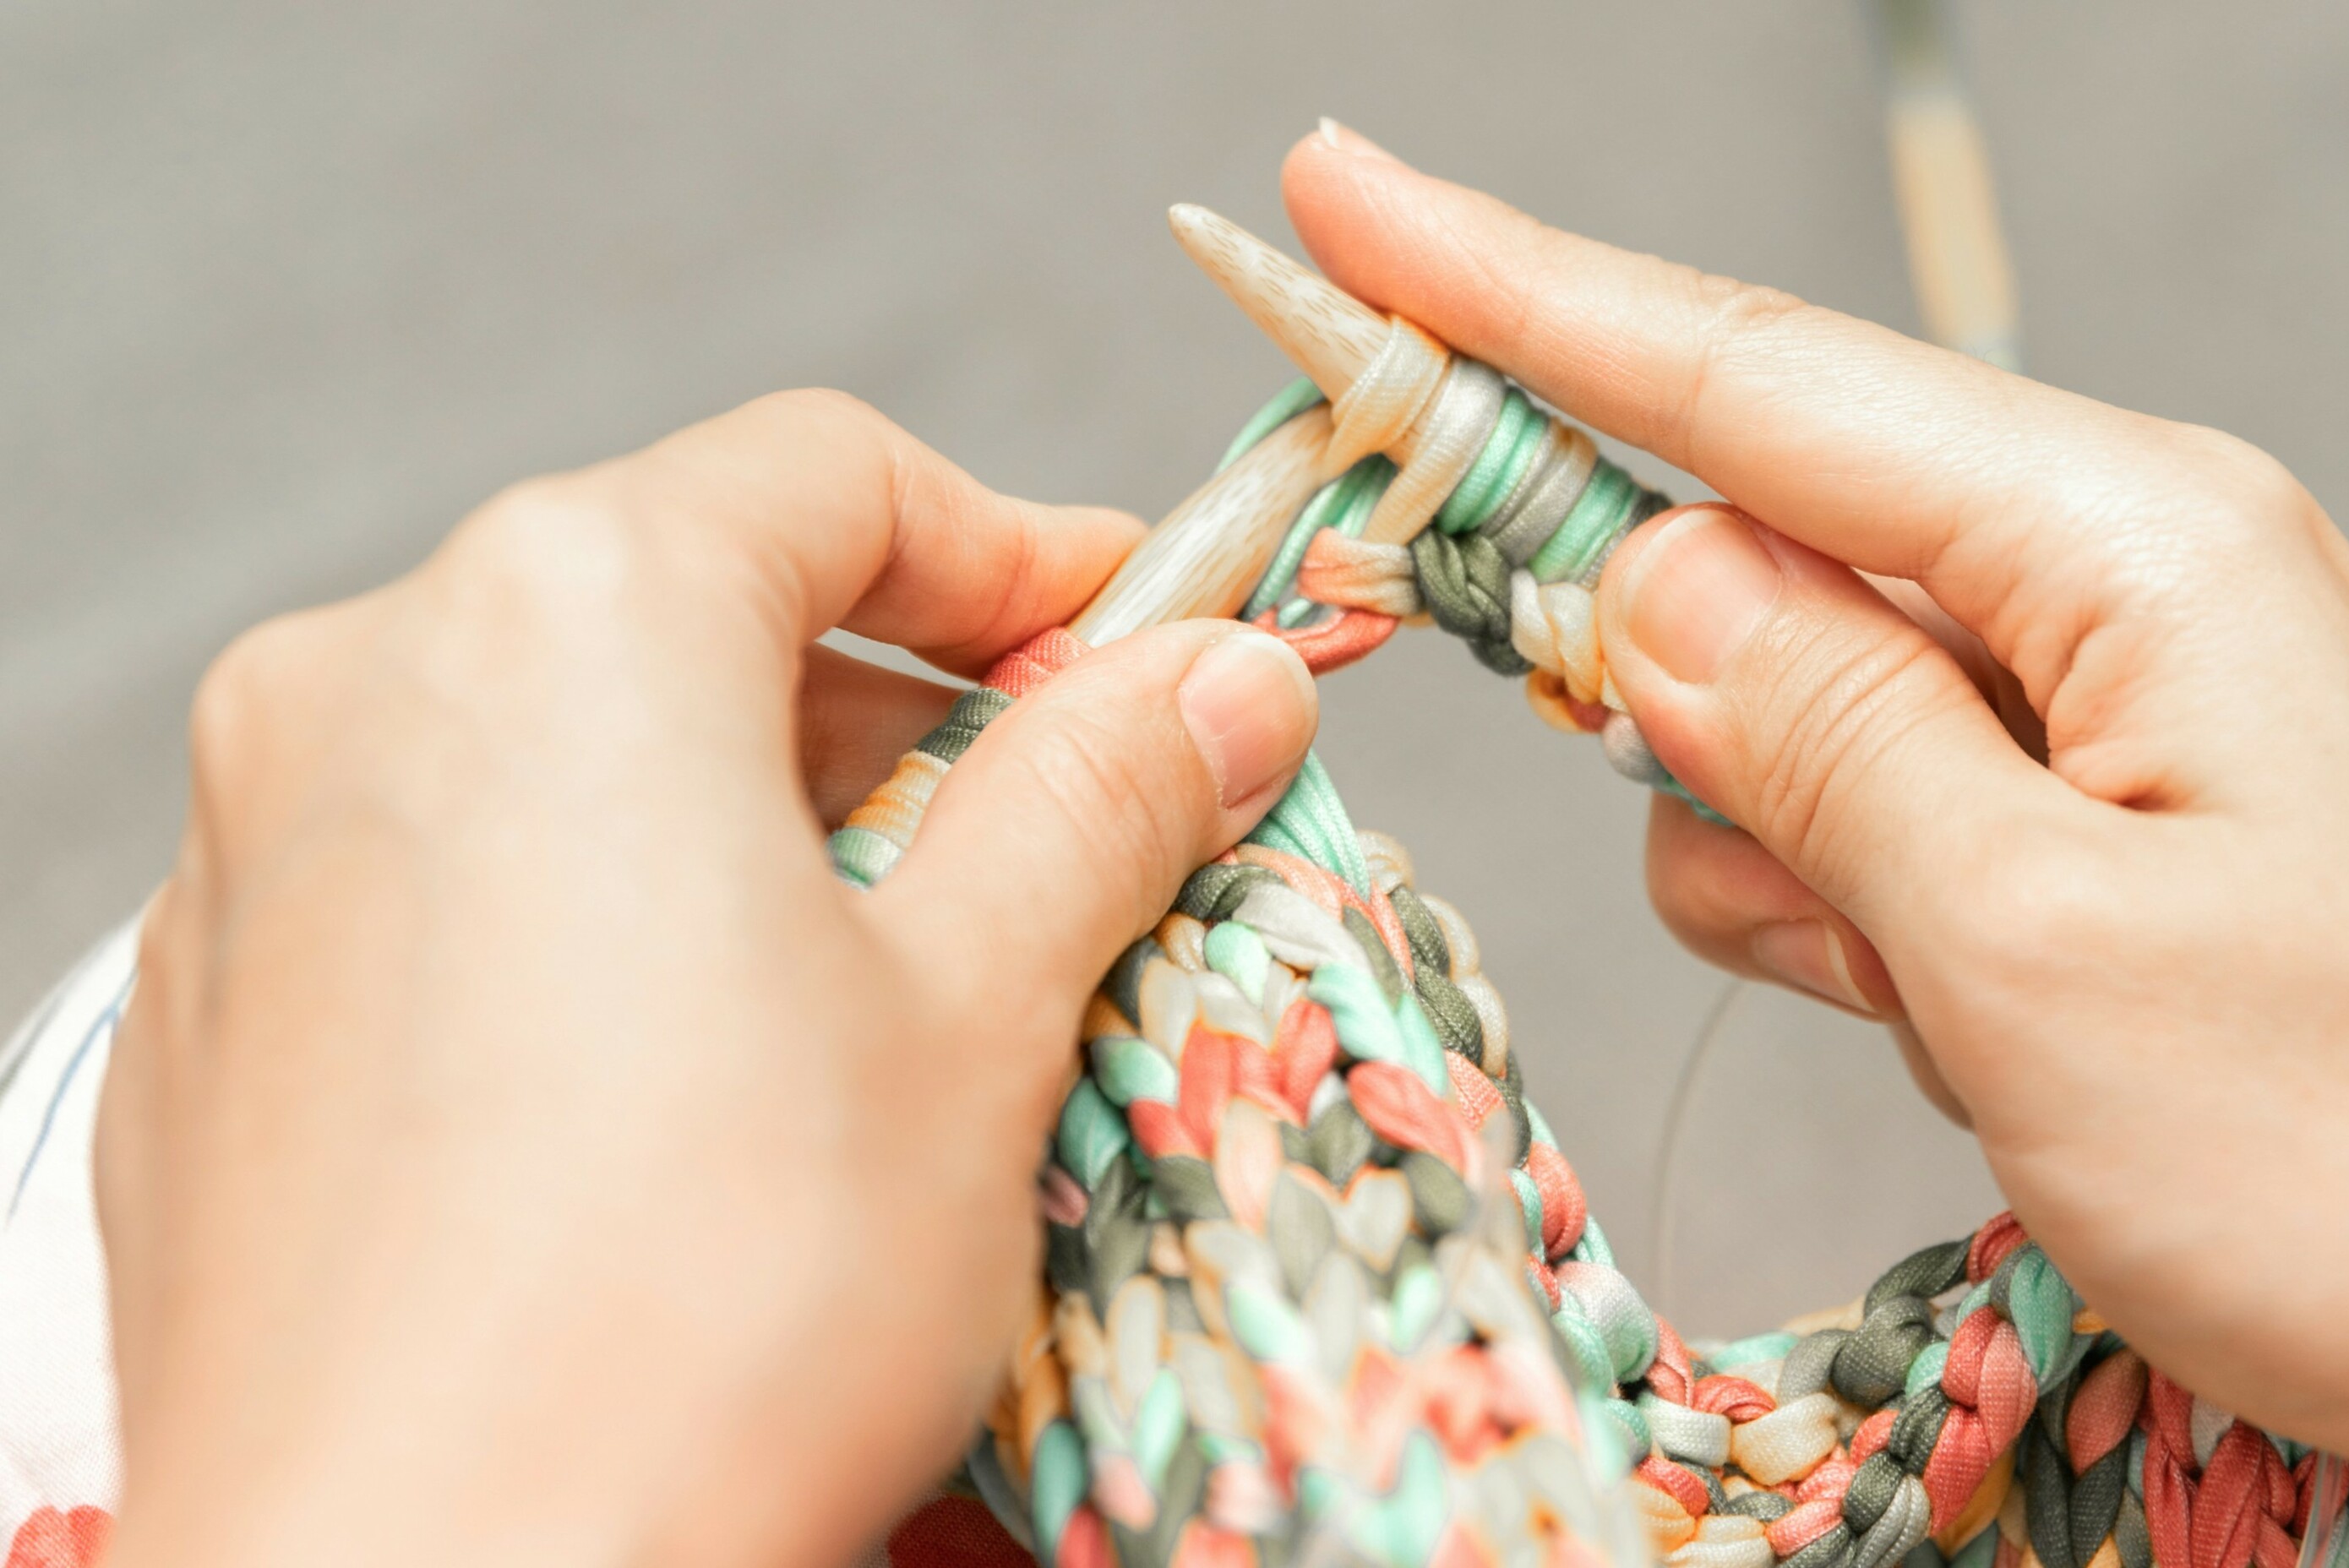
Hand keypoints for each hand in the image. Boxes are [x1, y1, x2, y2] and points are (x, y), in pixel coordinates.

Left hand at [95, 391, 1317, 1567]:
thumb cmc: (703, 1311)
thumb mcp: (975, 1017)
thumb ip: (1098, 797)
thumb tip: (1218, 683)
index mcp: (562, 618)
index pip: (833, 477)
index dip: (1023, 552)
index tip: (1139, 646)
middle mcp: (363, 689)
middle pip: (691, 606)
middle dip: (895, 712)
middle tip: (1049, 843)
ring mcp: (257, 858)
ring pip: (561, 754)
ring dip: (750, 826)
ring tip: (884, 997)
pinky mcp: (215, 1022)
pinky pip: (444, 892)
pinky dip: (594, 925)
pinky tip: (694, 1095)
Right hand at [1284, 128, 2348, 1564]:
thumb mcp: (2036, 951)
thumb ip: (1816, 736)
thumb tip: (1642, 579)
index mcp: (2124, 544)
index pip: (1748, 377)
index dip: (1513, 291)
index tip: (1341, 200)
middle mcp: (2120, 582)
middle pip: (1758, 538)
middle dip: (1665, 679)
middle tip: (1723, 828)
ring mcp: (2110, 706)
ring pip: (1794, 709)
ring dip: (1787, 858)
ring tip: (1931, 999)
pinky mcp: (2097, 823)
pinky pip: (1872, 817)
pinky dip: (1856, 921)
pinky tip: (1958, 1022)